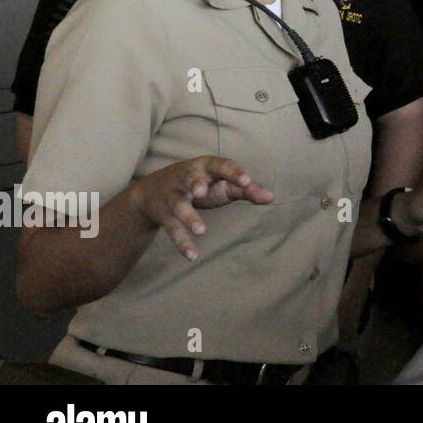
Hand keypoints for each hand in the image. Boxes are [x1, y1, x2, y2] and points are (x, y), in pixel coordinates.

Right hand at [128, 155, 272, 261]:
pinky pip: (173, 230)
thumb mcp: (221, 183)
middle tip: (201, 193)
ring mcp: (173, 197)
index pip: (222, 166)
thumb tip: (271, 198)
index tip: (246, 181)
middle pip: (191, 179)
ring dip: (189, 217)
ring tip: (202, 230)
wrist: (150, 191)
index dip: (234, 172)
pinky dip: (182, 243)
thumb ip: (245, 189)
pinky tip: (192, 256)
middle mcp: (187, 178)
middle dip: (196, 184)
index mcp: (206, 166)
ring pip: (179, 206)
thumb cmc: (200, 184)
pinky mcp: (165, 216)